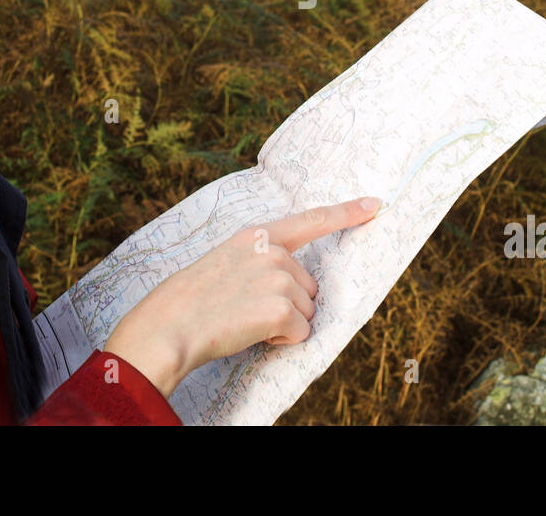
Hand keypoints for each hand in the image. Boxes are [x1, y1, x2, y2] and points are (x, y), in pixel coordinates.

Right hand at [104, 196, 382, 398]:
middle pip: (308, 287)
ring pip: (306, 312)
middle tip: (245, 310)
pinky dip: (281, 342)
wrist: (170, 325)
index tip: (375, 204)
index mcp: (255, 236)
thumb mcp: (223, 263)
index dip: (346, 212)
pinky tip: (251, 334)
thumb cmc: (188, 302)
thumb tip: (292, 289)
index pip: (309, 220)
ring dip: (282, 325)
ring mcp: (279, 278)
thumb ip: (257, 263)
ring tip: (242, 320)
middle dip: (287, 305)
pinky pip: (300, 333)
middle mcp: (272, 251)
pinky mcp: (282, 308)